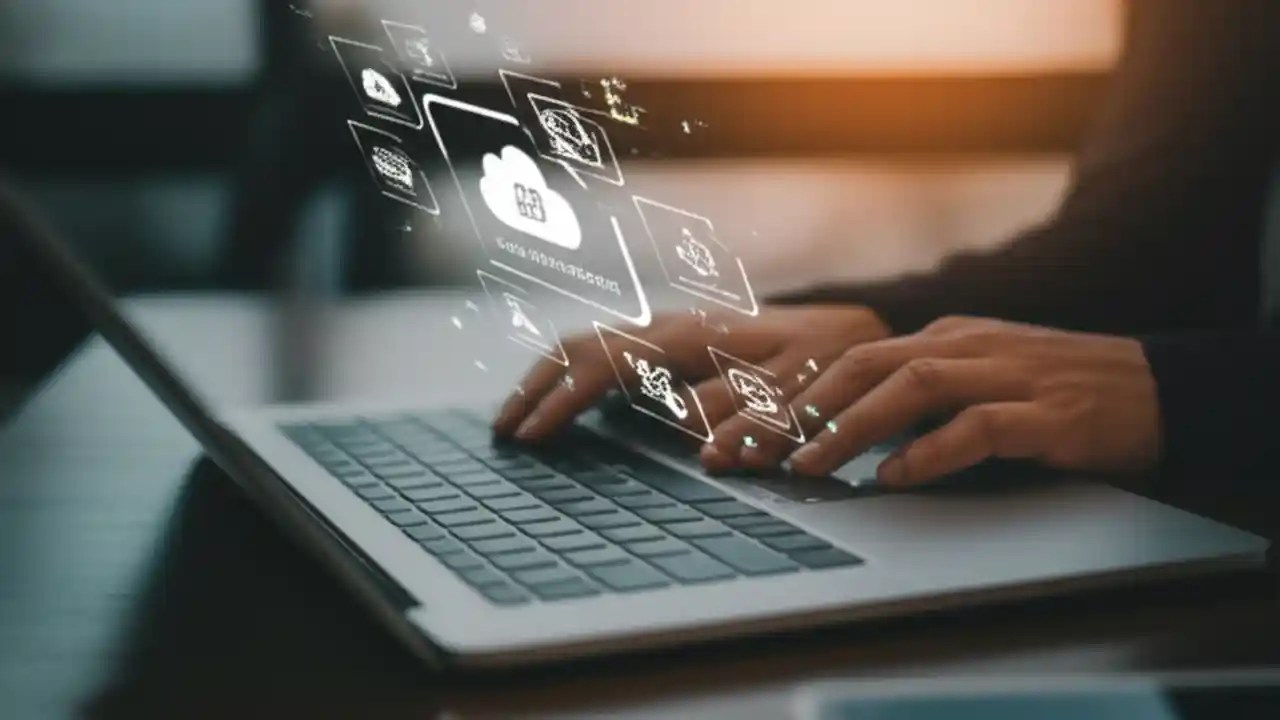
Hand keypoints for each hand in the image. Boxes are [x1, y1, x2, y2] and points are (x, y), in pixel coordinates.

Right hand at [493, 305, 889, 441]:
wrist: (852, 331)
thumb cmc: (823, 364)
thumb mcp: (795, 390)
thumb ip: (744, 413)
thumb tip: (688, 435)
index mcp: (688, 336)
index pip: (602, 364)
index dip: (561, 401)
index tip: (529, 436)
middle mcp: (669, 325)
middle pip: (579, 347)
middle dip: (535, 389)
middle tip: (503, 432)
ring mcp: (667, 328)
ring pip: (587, 343)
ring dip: (546, 378)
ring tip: (516, 417)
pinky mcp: (672, 340)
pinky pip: (606, 349)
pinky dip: (571, 372)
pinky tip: (559, 398)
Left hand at [702, 316, 1160, 487]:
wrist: (1157, 387)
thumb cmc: (1054, 392)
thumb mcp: (974, 381)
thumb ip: (913, 394)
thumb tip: (840, 427)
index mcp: (939, 337)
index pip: (842, 359)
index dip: (781, 395)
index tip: (729, 430)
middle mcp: (963, 345)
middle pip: (857, 366)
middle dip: (789, 411)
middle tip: (737, 452)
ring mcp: (1007, 373)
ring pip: (909, 387)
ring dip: (846, 428)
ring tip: (800, 467)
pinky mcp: (1048, 412)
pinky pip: (980, 427)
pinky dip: (931, 452)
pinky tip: (895, 478)